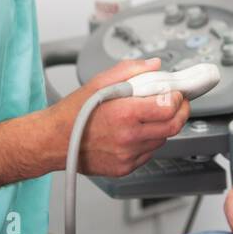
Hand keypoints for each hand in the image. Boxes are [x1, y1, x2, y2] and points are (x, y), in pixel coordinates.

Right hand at [51, 58, 189, 176]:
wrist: (52, 142)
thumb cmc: (72, 113)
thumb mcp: (99, 82)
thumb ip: (130, 70)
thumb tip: (154, 65)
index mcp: (124, 113)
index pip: (169, 107)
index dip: (177, 98)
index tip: (176, 93)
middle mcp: (128, 137)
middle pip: (173, 126)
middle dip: (180, 112)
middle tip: (178, 103)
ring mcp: (127, 155)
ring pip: (162, 140)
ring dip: (163, 126)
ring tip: (149, 116)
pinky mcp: (125, 168)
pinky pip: (149, 153)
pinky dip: (149, 141)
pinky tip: (135, 132)